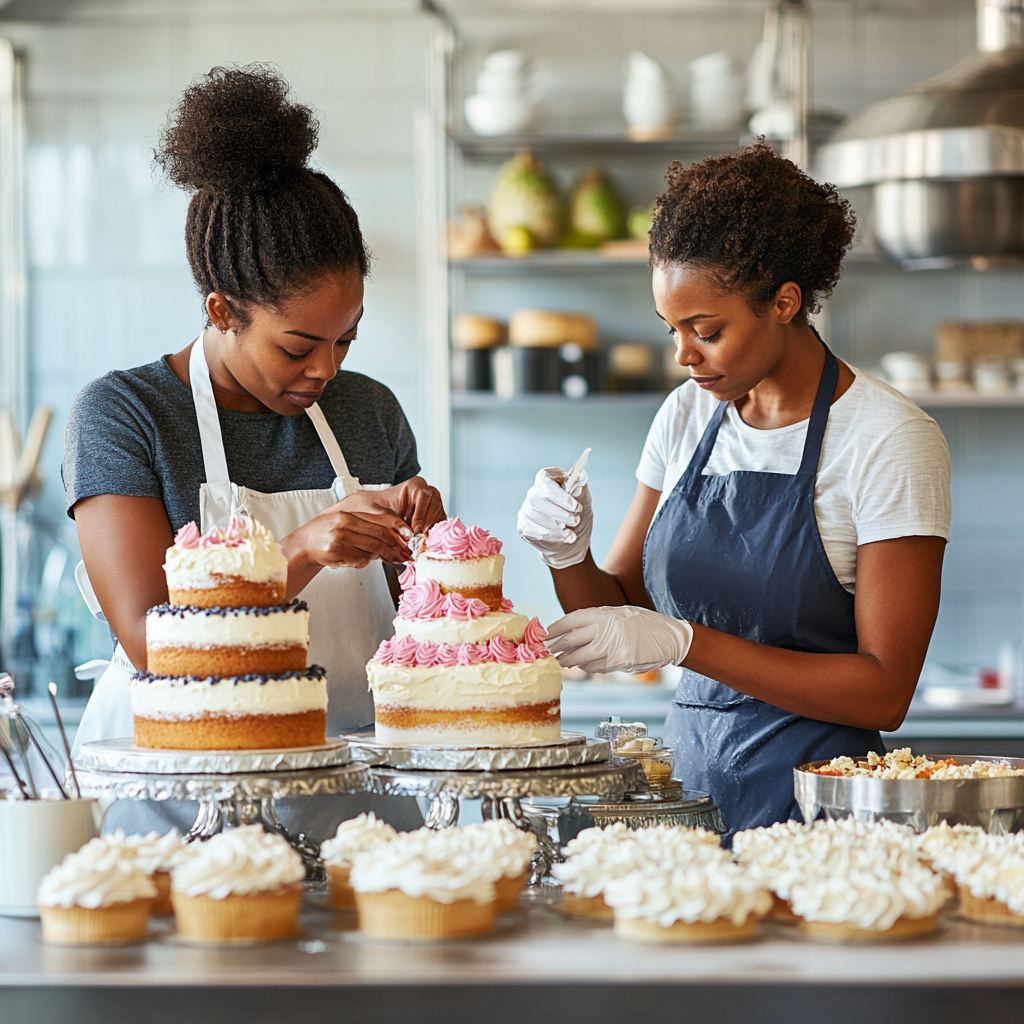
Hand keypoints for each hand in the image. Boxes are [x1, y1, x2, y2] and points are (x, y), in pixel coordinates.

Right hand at [284, 508, 411, 570]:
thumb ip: (366, 526)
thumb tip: (392, 535)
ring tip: (385, 557)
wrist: (304, 545)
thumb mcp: (346, 523)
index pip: (379, 520)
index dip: (397, 527)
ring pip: (371, 549)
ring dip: (381, 555)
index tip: (409, 534)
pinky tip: (361, 560)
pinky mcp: (336, 553)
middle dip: (394, 546)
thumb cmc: (327, 534)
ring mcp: (339, 540)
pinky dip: (365, 561)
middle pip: (378, 535)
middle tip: (404, 553)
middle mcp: (343, 525)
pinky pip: (359, 559)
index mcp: (348, 515)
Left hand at [338, 477, 445, 535]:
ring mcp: (436, 506)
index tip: (414, 529)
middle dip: (425, 526)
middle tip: (415, 540)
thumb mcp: (376, 509)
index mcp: (416, 484)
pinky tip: (421, 543)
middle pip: (435, 509)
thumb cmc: (377, 508)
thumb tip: (407, 531)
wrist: (378, 513)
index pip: (424, 496)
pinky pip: (441, 529)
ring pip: (440, 520)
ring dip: (429, 533)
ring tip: (416, 542)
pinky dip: (432, 538)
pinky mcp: (438, 519)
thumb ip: (390, 517)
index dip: (420, 514)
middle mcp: (430, 493)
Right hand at [517, 467, 592, 568]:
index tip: (575, 507)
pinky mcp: (524, 526)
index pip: (544, 480)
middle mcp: (534, 492)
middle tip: (575, 521)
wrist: (574, 539)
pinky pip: (532, 530)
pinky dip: (551, 536)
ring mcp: (526, 509)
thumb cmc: (578, 515)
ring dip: (556, 526)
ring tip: (571, 530)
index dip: (559, 494)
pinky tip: (563, 536)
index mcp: (549, 479)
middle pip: (536, 499)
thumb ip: (581, 489)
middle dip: (559, 513)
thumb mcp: (585, 501)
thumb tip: (576, 480)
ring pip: (533, 516)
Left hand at [545, 605, 693, 673]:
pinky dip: (587, 668)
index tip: (546, 634)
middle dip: (556, 649)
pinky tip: (583, 666)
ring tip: (562, 662)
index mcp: (604, 614)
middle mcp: (605, 630)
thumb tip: (574, 631)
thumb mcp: (620, 614)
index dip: (555, 629)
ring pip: (580, 659)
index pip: (570, 621)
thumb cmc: (645, 623)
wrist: (671, 638)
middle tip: (548, 653)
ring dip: (568, 662)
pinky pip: (595, 668)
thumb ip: (599, 621)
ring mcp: (611, 648)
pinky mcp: (618, 664)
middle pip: (571, 642)